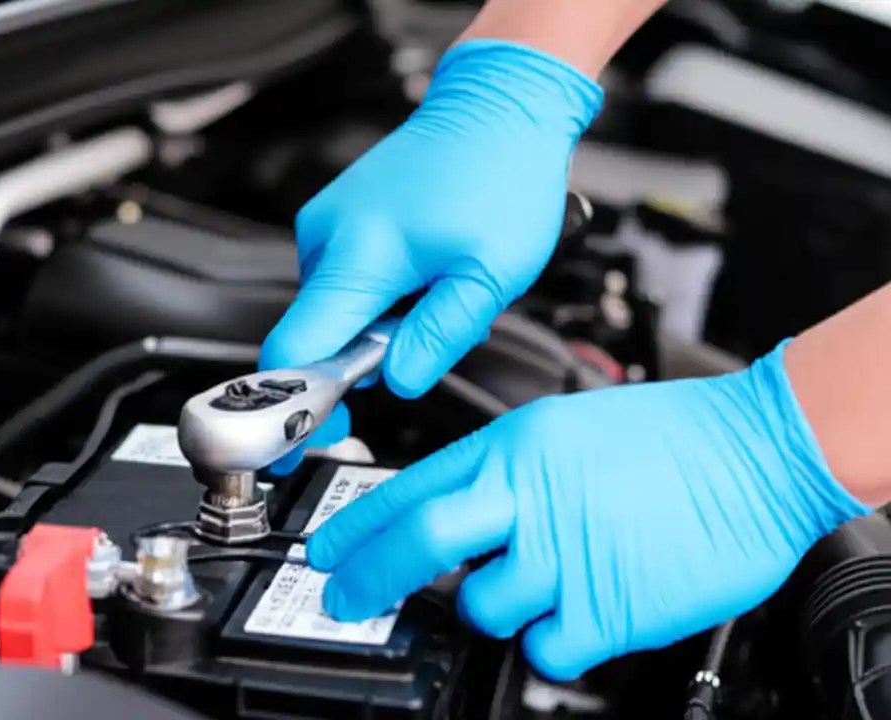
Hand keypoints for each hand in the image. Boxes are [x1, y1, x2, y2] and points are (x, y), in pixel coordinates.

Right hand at [258, 40, 601, 471]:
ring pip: (331, 309)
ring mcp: (328, 223)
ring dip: (373, 324)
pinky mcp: (338, 218)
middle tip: (420, 340)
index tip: (290, 441)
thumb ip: (438, 336)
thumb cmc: (501, 176)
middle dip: (360, 359)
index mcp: (359, 255)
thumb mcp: (490, 273)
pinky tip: (417, 273)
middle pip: (313, 333)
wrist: (501, 105)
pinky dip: (373, 295)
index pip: (294, 350)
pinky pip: (340, 279)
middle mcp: (328, 237)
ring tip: (431, 291)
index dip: (291, 405)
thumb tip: (397, 384)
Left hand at [306, 343, 867, 679]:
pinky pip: (545, 645)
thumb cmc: (673, 436)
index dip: (358, 528)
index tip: (327, 553)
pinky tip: (576, 610)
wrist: (760, 449)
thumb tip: (456, 510)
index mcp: (515, 447)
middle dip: (370, 577)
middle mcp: (530, 498)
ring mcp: (566, 554)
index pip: (410, 488)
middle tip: (346, 597)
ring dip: (496, 604)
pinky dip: (550, 638)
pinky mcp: (607, 606)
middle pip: (419, 542)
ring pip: (484, 604)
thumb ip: (504, 472)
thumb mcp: (564, 427)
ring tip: (540, 581)